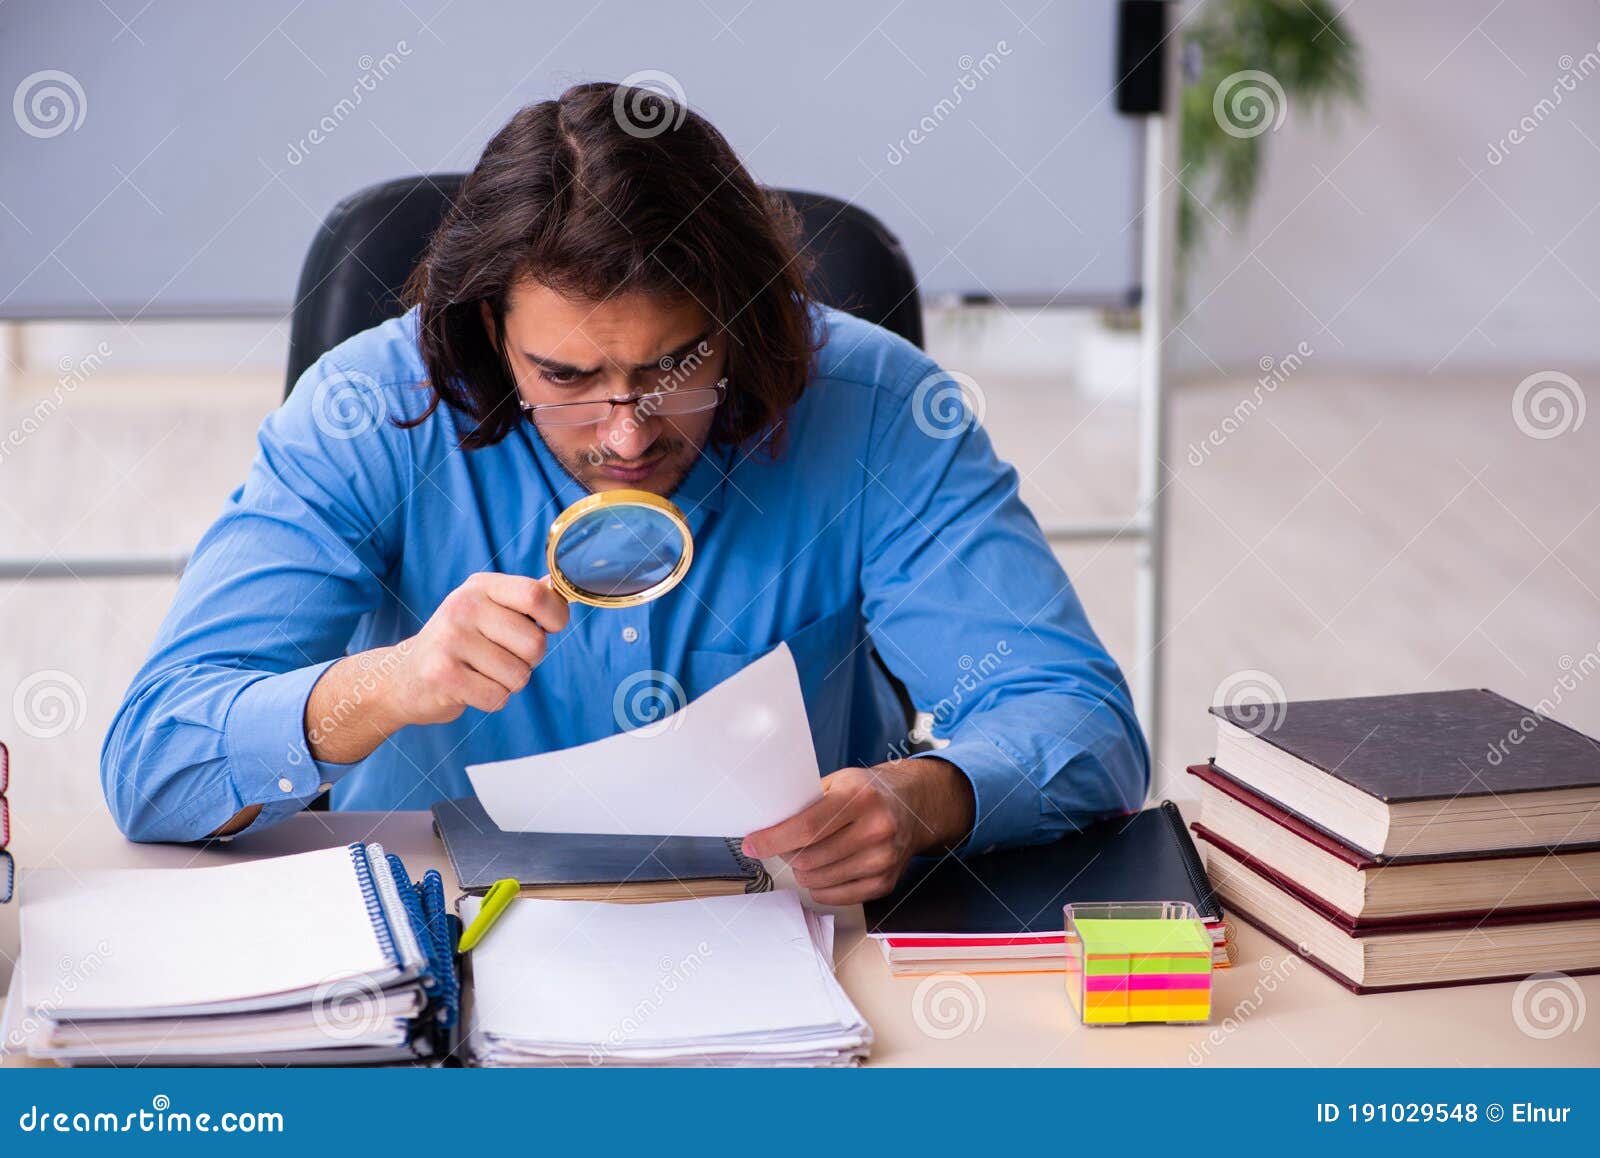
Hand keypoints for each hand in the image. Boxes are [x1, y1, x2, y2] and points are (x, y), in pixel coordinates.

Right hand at [390, 572, 569, 724]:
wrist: (403, 677)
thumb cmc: (459, 643)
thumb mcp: (487, 609)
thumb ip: (525, 599)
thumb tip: (560, 584)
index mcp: (480, 586)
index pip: (535, 595)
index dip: (556, 617)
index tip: (549, 628)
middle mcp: (463, 606)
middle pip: (534, 643)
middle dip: (529, 661)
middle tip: (503, 658)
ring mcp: (450, 639)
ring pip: (519, 675)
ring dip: (509, 683)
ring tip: (482, 672)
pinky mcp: (442, 674)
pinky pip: (498, 697)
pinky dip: (492, 700)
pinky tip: (470, 688)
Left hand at [741, 758, 974, 904]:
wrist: (914, 807)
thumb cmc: (870, 792)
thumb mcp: (840, 781)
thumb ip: (807, 801)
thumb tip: (767, 824)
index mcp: (860, 798)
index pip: (806, 827)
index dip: (773, 839)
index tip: (752, 844)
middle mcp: (876, 829)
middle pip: (809, 858)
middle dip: (787, 854)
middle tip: (784, 844)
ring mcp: (883, 860)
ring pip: (818, 881)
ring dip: (802, 871)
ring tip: (807, 854)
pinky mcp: (884, 883)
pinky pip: (835, 896)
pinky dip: (819, 886)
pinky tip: (824, 868)